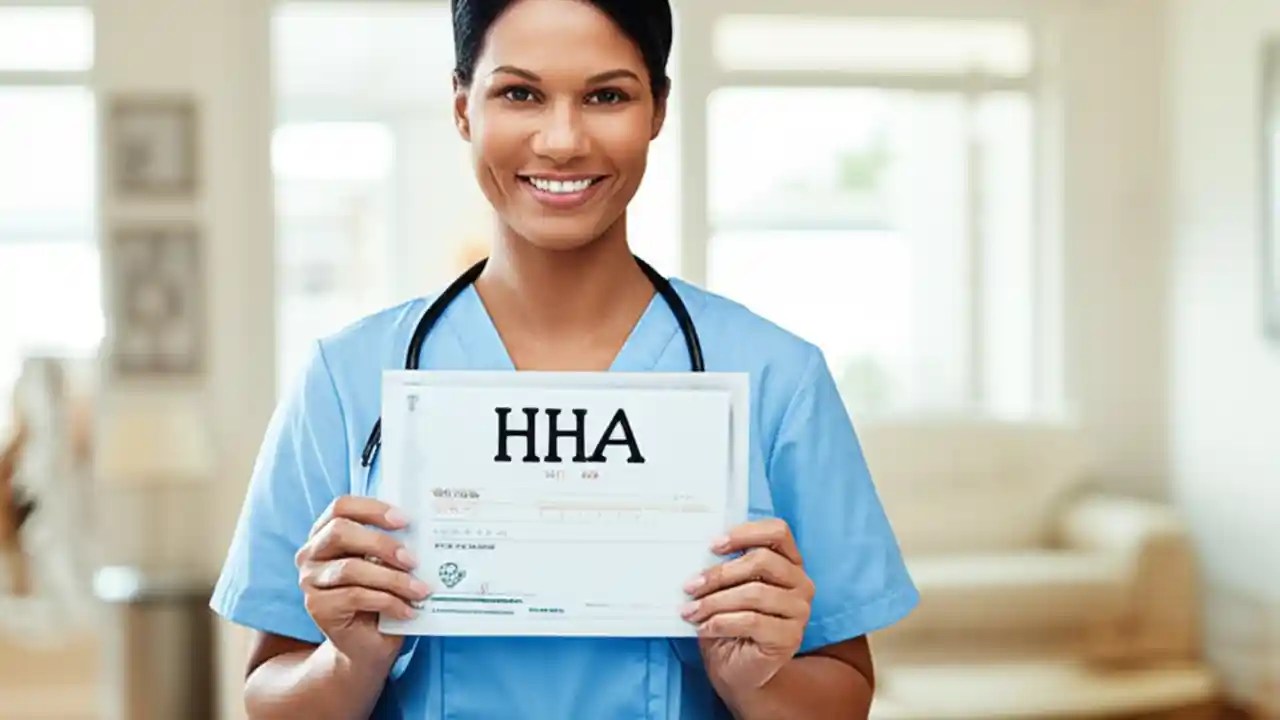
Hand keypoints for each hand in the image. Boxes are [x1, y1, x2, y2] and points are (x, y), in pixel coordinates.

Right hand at [295, 496, 429, 666]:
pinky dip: (388, 602)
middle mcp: (311, 553)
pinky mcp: (317, 607)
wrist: (367, 644)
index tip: (404, 520)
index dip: (372, 509)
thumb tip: (425, 529)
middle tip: (413, 559)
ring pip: (351, 569)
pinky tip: (408, 610)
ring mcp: (309, 581)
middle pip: (340, 532)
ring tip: (420, 589)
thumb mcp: (387, 565)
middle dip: (381, 543)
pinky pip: (355, 596)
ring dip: (393, 578)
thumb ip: (393, 544)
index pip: (341, 507)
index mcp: (326, 532)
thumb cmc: (379, 596)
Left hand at [682, 519, 814, 694]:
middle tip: (690, 585)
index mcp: (789, 562)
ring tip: (691, 611)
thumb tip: (696, 552)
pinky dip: (721, 622)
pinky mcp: (789, 637)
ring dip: (715, 601)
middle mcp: (801, 584)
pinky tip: (703, 627)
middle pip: (763, 561)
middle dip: (720, 573)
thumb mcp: (726, 589)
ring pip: (755, 593)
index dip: (746, 533)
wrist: (737, 669)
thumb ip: (723, 566)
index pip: (778, 532)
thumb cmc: (730, 623)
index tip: (713, 545)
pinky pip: (752, 621)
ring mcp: (799, 611)